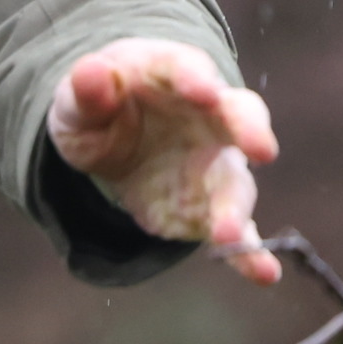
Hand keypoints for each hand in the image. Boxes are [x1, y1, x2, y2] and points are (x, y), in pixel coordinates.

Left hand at [50, 39, 281, 282]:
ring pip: (235, 180)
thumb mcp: (78, 97)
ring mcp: (215, 161)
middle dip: (250, 132)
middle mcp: (209, 114)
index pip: (187, 70)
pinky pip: (235, 228)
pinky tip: (263, 273)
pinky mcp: (210, 204)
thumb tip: (92, 72)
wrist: (110, 135)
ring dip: (235, 208)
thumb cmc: (98, 104)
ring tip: (229, 235)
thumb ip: (86, 90)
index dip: (196, 79)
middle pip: (238, 116)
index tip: (204, 91)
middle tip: (260, 150)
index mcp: (173, 74)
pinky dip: (249, 252)